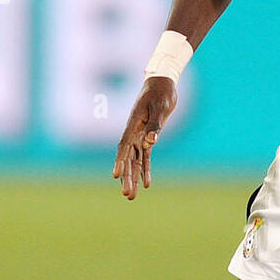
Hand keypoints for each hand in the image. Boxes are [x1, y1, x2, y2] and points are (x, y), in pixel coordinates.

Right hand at [112, 77, 177, 198]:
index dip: (120, 161)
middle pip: (128, 158)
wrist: (162, 83)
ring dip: (133, 177)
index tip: (116, 175)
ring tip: (131, 196)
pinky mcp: (148, 137)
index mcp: (133, 125)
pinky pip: (145, 157)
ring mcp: (140, 136)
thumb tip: (151, 143)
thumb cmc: (161, 93)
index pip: (124, 146)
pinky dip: (145, 169)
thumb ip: (155, 125)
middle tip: (127, 195)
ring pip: (134, 161)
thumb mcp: (160, 107)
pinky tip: (146, 184)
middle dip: (127, 177)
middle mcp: (133, 133)